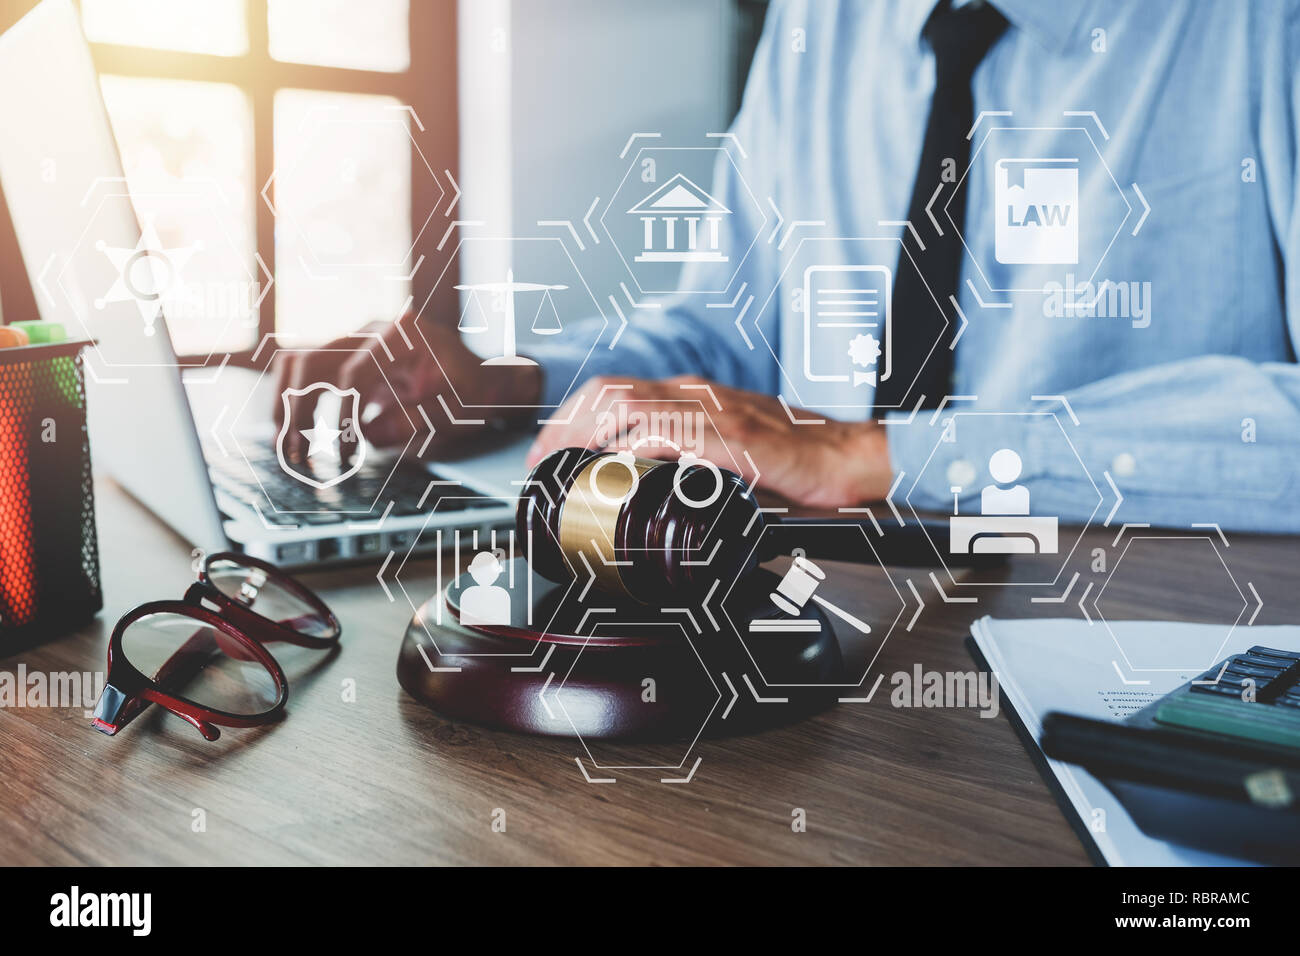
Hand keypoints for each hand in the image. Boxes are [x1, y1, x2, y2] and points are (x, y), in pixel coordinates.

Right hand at [273, 312, 540, 463]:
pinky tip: (296, 436)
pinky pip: (310, 372)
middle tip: (295, 453)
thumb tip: (365, 437)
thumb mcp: (452, 411)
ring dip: (287, 404)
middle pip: (313, 359)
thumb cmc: (472, 393)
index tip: (345, 451)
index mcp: (402, 335)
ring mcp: (358, 342)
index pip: (354, 370)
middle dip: (297, 408)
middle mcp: (373, 332)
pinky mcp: (350, 358)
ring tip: (286, 447)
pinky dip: (296, 402)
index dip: (342, 414)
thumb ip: (412, 421)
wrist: (483, 379)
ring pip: (300, 361)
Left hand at [526, 375, 892, 507]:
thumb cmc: (794, 461)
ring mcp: (713, 412)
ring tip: (566, 465)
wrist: (848, 459)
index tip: (548, 447)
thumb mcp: (725, 454)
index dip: (571, 414)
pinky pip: (671, 434)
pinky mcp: (734, 439)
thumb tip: (640, 485)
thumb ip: (684, 460)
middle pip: (608, 391)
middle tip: (542, 460)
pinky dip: (635, 450)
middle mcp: (696, 394)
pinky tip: (617, 471)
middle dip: (565, 423)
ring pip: (629, 405)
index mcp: (691, 395)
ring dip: (587, 435)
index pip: (613, 389)